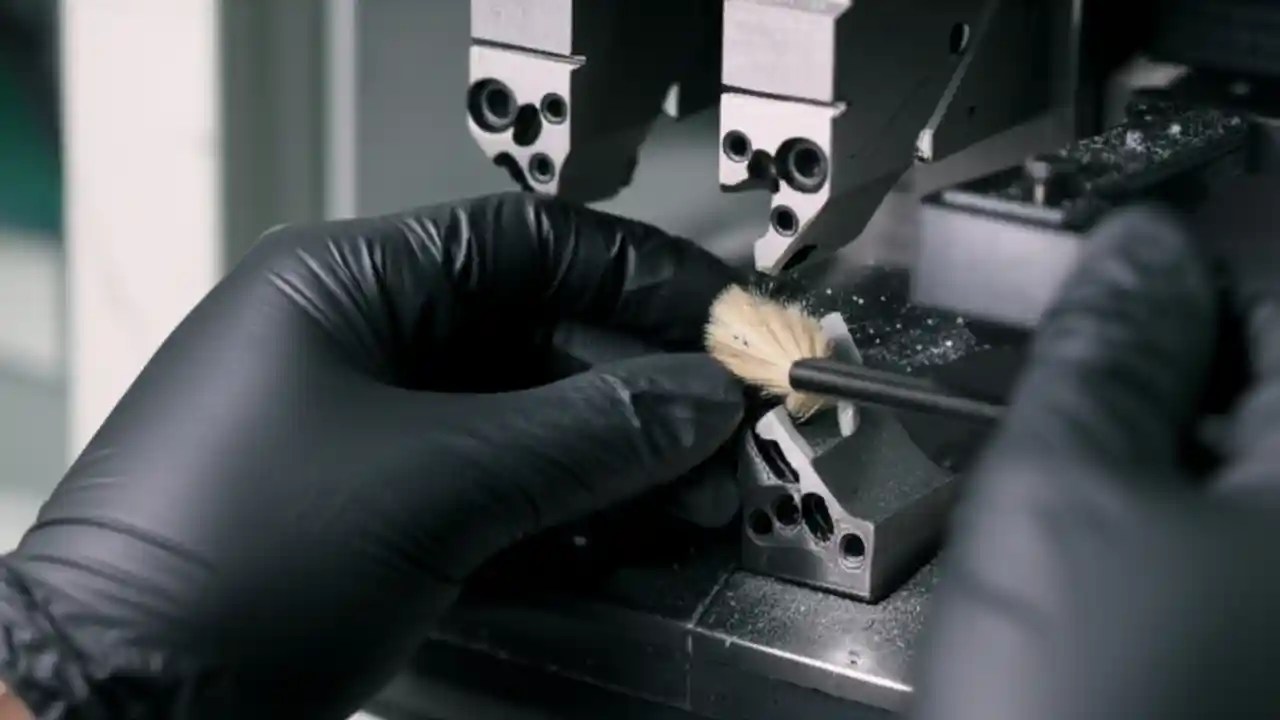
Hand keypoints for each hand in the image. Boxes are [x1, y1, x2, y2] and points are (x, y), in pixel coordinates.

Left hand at [0, 193, 744, 718]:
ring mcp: (368, 437)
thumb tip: (694, 402)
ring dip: (614, 467)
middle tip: (721, 441)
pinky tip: (622, 546)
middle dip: (640, 396)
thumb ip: (582, 434)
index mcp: (346, 286)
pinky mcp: (376, 516)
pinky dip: (565, 518)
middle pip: (538, 341)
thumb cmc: (225, 567)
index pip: (528, 245)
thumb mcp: (433, 483)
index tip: (722, 319)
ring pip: (525, 426)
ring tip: (690, 509)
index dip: (640, 276)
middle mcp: (358, 347)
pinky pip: (497, 493)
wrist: (115, 709)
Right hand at [911, 180, 1279, 718]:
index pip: (1271, 298)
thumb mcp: (1066, 497)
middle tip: (1053, 412)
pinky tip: (1083, 569)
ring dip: (1137, 460)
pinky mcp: (1242, 640)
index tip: (1083, 294)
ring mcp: (1273, 596)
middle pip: (1255, 391)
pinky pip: (1212, 548)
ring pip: (1225, 472)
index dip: (1164, 277)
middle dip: (1147, 377)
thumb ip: (1103, 351)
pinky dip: (1147, 531)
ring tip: (1059, 509)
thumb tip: (1131, 251)